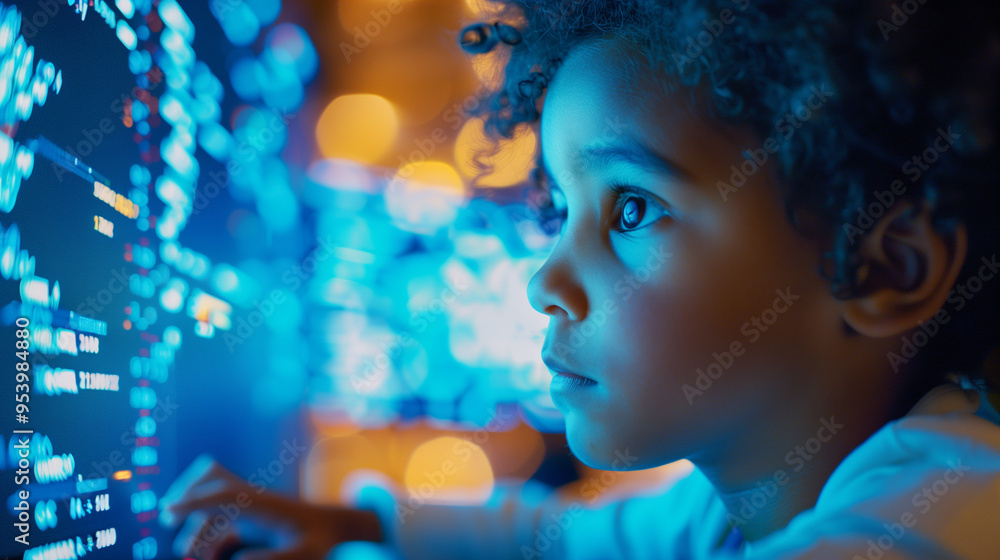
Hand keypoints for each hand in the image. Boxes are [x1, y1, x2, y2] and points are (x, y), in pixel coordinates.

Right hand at [159, 454, 381, 559]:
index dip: (194, 501)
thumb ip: (273, 559)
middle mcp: (251, 498)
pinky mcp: (249, 515)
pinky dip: (207, 535)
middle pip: (211, 479)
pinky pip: (219, 517)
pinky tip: (207, 557)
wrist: (333, 527)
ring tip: (191, 556)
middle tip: (170, 516)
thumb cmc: (319, 540)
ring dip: (196, 527)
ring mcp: (248, 505)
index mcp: (262, 505)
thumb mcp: (303, 554)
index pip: (223, 495)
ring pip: (210, 502)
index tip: (169, 510)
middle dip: (188, 495)